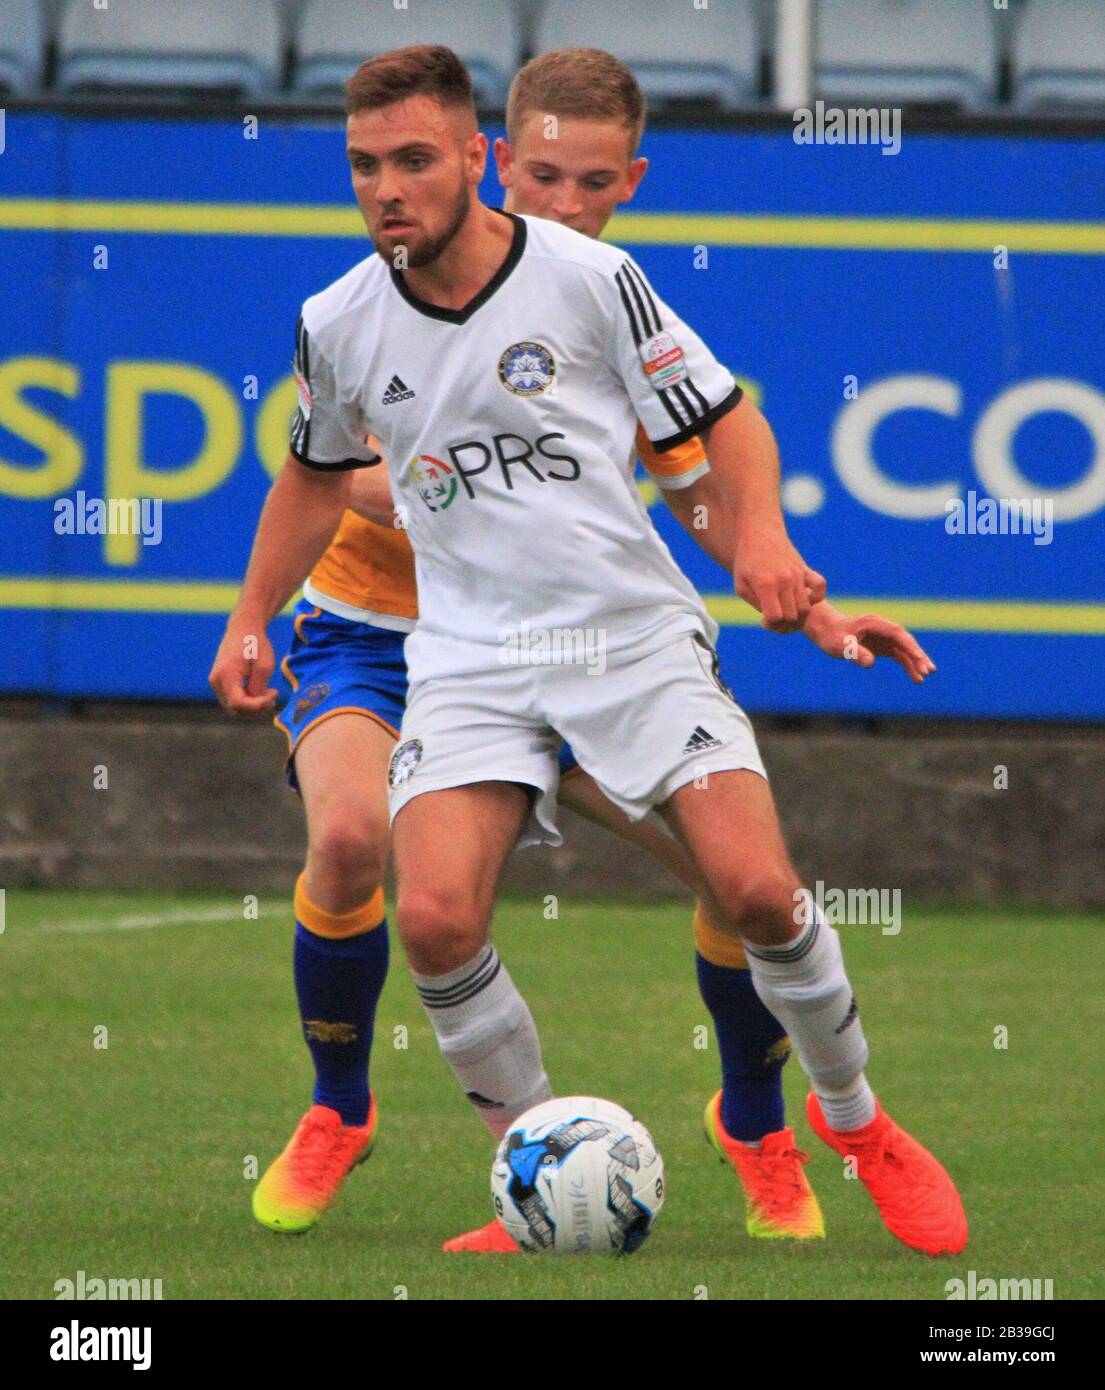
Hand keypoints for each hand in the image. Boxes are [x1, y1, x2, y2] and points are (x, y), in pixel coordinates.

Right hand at [208, 616, 277, 713]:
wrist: (243, 628)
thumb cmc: (255, 644)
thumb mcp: (264, 666)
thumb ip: (259, 688)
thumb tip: (258, 706)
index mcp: (225, 675)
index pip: (238, 703)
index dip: (257, 706)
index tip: (274, 694)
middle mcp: (216, 681)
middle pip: (235, 708)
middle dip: (256, 708)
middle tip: (274, 696)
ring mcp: (216, 683)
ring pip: (234, 706)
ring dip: (253, 705)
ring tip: (270, 692)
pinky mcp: (220, 683)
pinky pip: (234, 699)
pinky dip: (248, 699)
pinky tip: (261, 690)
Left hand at [734, 527, 826, 632]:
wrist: (759, 534)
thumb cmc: (746, 562)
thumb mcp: (741, 586)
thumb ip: (756, 605)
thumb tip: (773, 621)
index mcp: (765, 585)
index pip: (776, 618)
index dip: (770, 625)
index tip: (763, 620)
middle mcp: (784, 581)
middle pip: (793, 617)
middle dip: (784, 626)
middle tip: (775, 620)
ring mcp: (797, 575)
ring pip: (806, 609)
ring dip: (797, 617)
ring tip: (785, 613)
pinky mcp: (805, 570)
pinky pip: (821, 587)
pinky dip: (816, 598)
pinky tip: (804, 599)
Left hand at [801, 603, 935, 682]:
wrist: (825, 630)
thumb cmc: (831, 636)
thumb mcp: (839, 645)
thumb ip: (854, 652)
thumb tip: (870, 663)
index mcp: (874, 624)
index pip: (897, 633)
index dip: (909, 646)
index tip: (919, 658)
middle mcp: (882, 628)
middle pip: (905, 641)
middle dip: (918, 655)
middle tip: (929, 670)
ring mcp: (884, 637)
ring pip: (905, 650)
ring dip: (916, 662)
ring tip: (925, 677)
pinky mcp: (883, 646)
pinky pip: (899, 656)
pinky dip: (908, 666)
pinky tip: (917, 679)